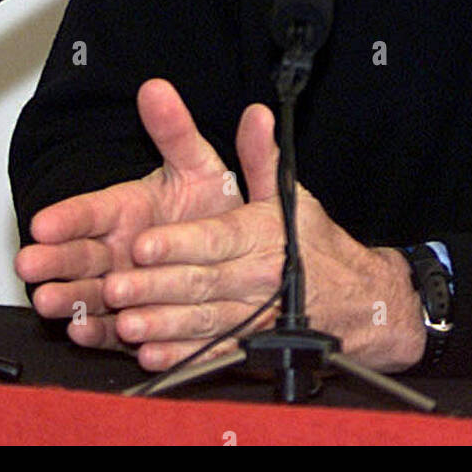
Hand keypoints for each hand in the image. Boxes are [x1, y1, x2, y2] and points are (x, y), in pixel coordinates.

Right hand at [14, 78, 260, 354]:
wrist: (232, 251)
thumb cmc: (208, 203)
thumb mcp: (198, 162)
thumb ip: (176, 129)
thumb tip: (157, 87)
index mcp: (126, 208)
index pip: (89, 211)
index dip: (67, 217)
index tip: (45, 221)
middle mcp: (117, 246)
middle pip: (79, 253)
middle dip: (52, 259)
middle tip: (29, 263)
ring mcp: (121, 283)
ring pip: (87, 290)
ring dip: (66, 295)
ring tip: (47, 300)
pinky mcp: (130, 318)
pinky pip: (110, 327)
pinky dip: (95, 331)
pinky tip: (79, 331)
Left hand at [16, 77, 426, 372]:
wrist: (357, 299)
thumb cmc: (312, 242)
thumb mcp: (288, 195)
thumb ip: (261, 156)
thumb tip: (254, 113)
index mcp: (261, 236)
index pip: (215, 239)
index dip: (178, 244)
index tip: (142, 245)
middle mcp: (257, 278)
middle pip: (201, 283)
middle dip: (156, 286)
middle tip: (114, 286)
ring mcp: (253, 318)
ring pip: (201, 322)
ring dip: (162, 325)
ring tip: (124, 324)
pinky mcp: (249, 347)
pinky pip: (211, 354)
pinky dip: (180, 358)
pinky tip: (150, 356)